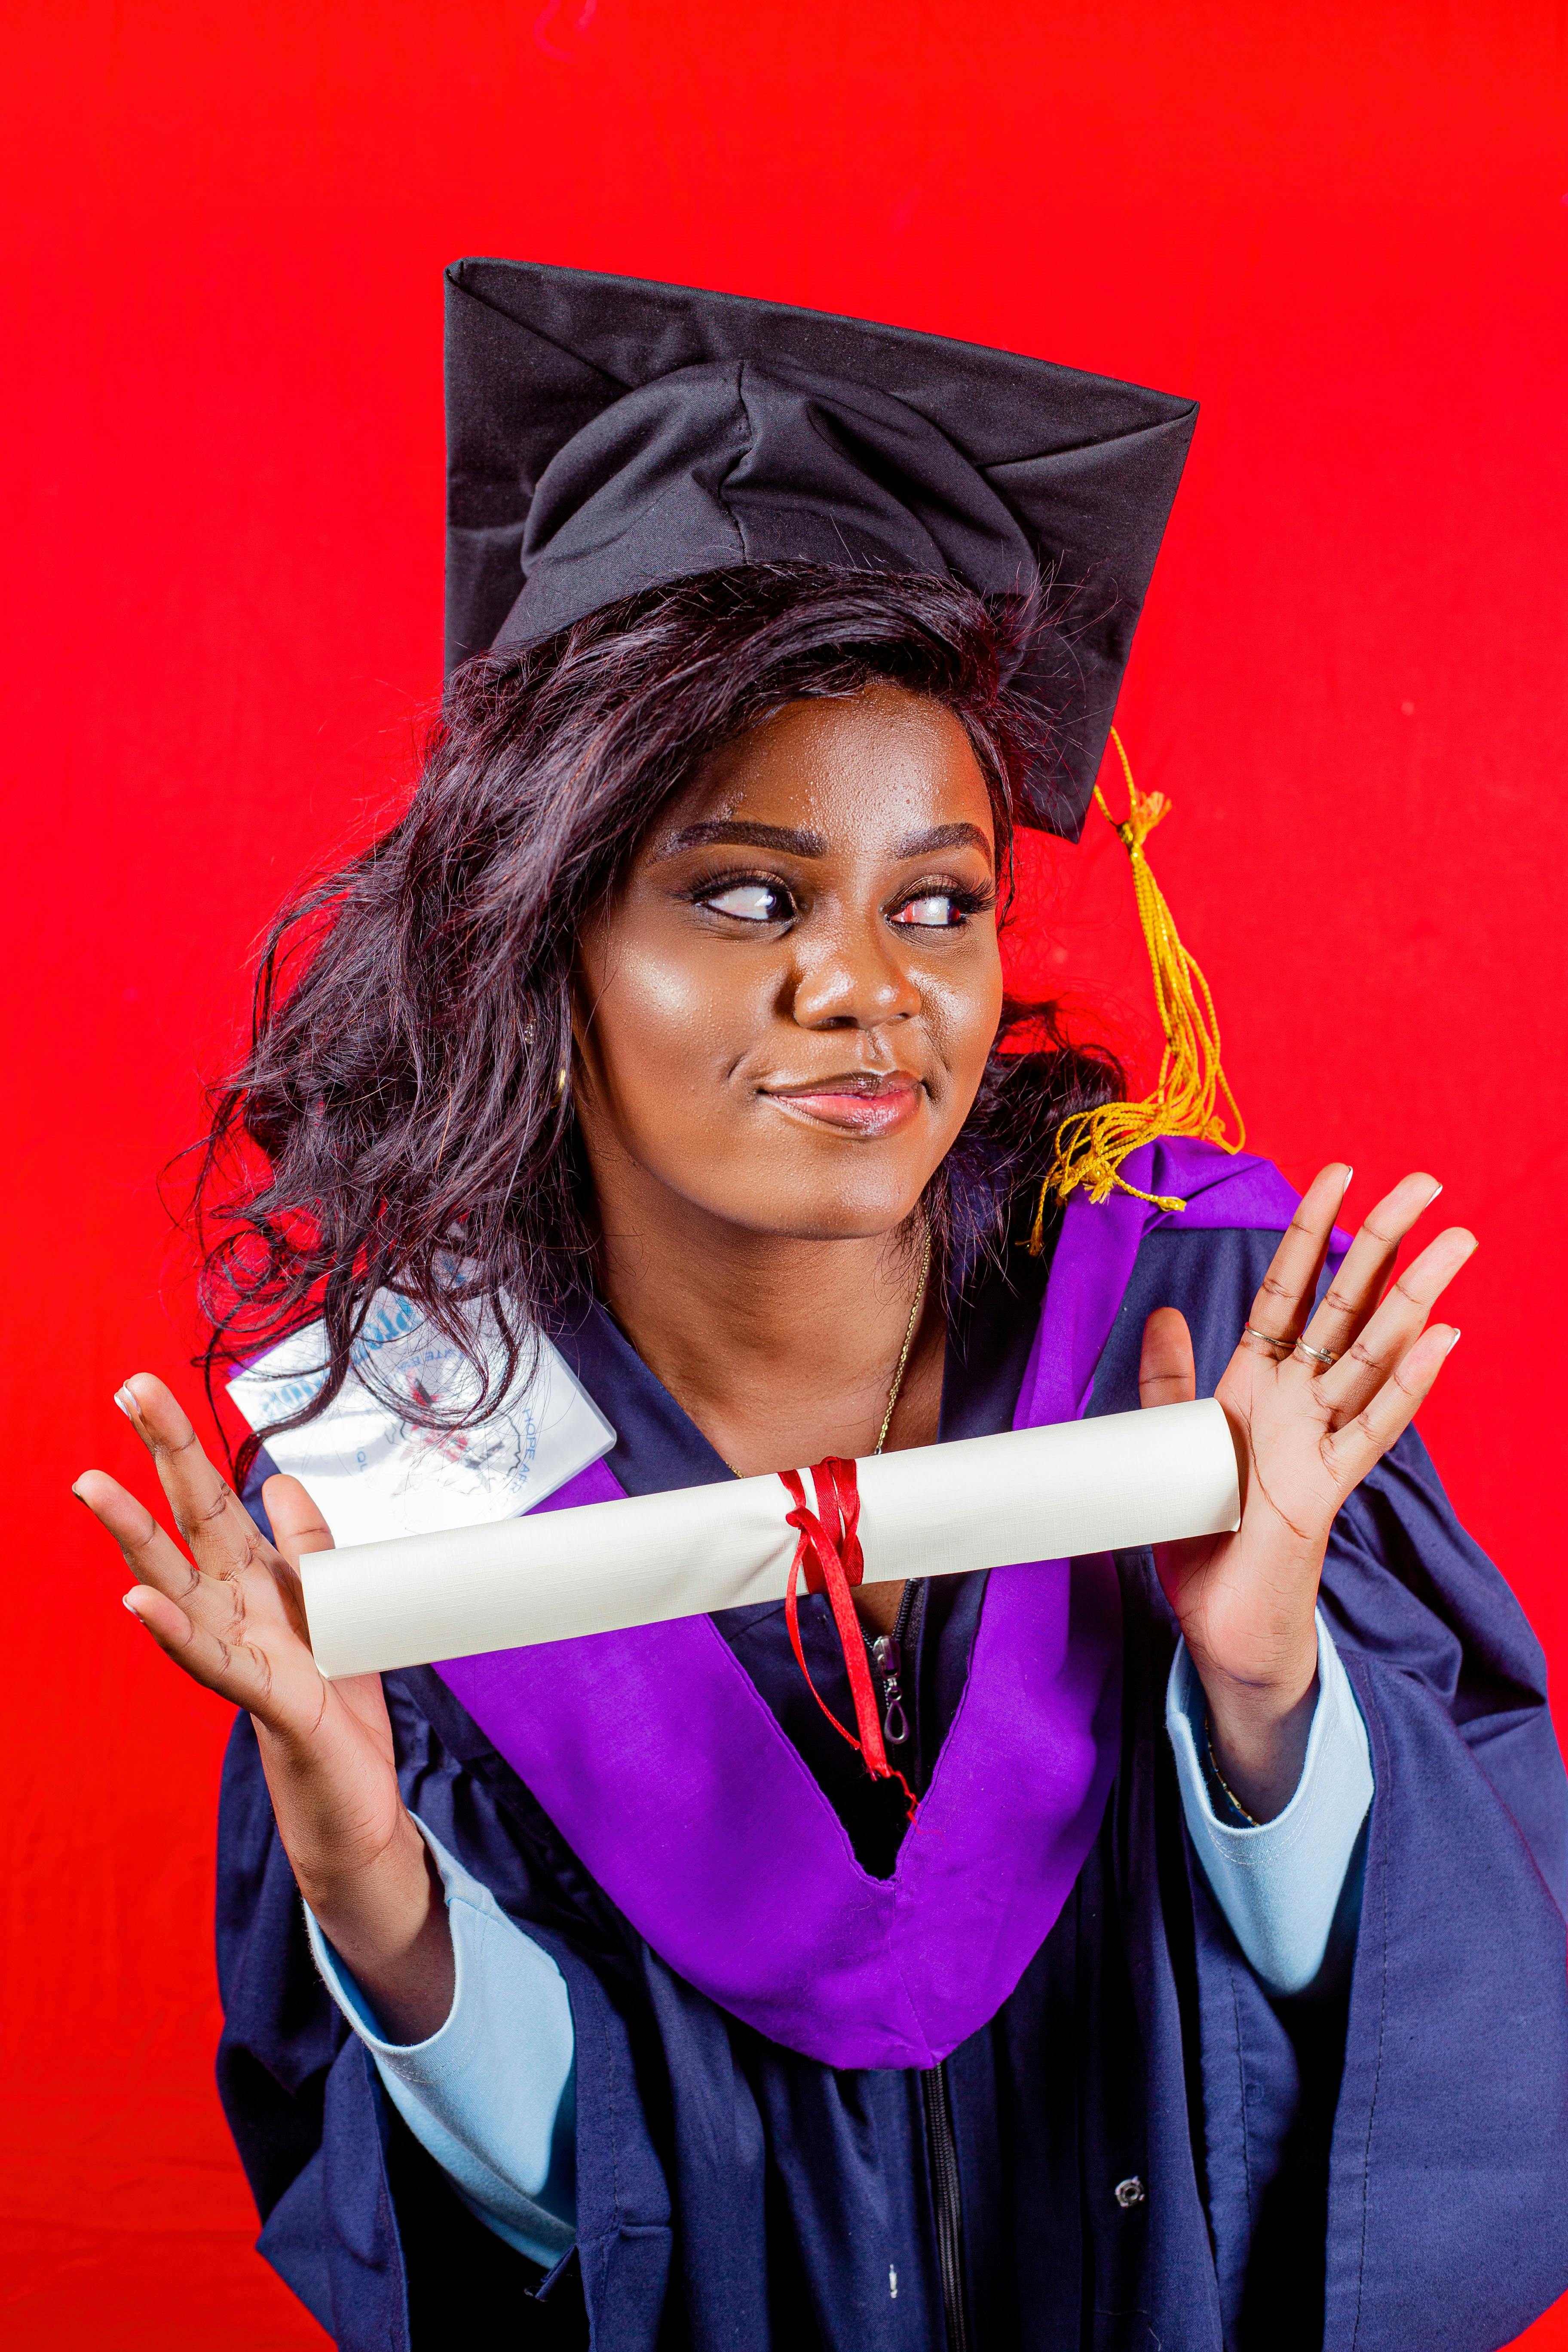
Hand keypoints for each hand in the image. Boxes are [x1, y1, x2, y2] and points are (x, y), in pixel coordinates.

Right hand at [74, 1375, 452, 2038]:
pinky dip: (175, 1632)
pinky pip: (215, 1663)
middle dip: (161, 1456)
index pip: (214, 1500)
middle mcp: (236, 1611)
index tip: (148, 1385)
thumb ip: (308, 1547)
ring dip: (135, 1537)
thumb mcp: (334, 1606)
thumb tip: (277, 1480)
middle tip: (125, 1390)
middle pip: (190, 1521)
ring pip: (179, 1587)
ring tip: (92, 1485)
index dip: (186, 1444)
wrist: (360, 1794)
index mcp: (255, 1582)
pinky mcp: (268, 1702)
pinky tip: (138, 1601)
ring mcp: (243, 1655)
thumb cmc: (338, 1704)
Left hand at [1139, 1166, 1472, 1818]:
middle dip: (1385, 1244)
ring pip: (1373, 1357)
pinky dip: (1407, 1384)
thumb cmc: (1202, 1544)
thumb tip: (1164, 1313)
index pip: (1288, 1293)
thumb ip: (1169, 1385)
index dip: (1311, 1233)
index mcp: (1255, 1389)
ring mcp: (1318, 1446)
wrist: (1218, 1630)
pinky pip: (1372, 1429)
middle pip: (1347, 1308)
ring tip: (1457, 1242)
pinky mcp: (1325, 1493)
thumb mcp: (1171, 1451)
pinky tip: (1443, 1339)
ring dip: (1415, 1299)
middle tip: (1426, 1182)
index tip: (1337, 1171)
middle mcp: (1295, 1407)